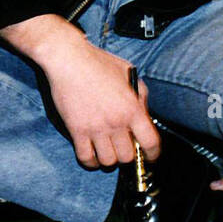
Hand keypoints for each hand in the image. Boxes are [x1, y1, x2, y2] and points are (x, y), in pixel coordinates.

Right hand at [0, 15, 159, 168]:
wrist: (69, 59)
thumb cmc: (98, 63)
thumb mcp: (128, 73)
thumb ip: (140, 96)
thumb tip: (144, 116)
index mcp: (132, 107)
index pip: (150, 142)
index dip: (153, 154)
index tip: (150, 155)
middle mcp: (116, 121)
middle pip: (128, 156)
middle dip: (127, 154)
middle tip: (123, 146)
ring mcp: (96, 128)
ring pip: (108, 161)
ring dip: (109, 158)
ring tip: (107, 148)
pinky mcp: (77, 130)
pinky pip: (86, 158)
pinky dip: (90, 161)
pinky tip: (92, 153)